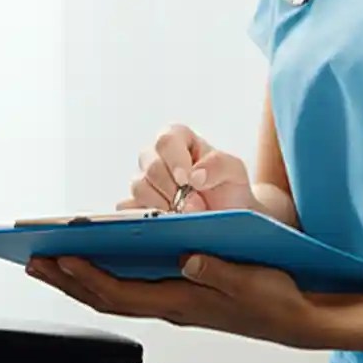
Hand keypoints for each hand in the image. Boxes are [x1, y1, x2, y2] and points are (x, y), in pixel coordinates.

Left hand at [26, 255, 331, 349]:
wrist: (297, 318)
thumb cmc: (276, 297)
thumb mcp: (250, 280)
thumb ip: (217, 270)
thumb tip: (186, 257)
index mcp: (183, 301)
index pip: (122, 292)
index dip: (88, 277)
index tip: (61, 258)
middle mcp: (172, 306)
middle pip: (107, 297)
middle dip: (67, 280)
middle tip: (33, 261)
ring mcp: (174, 304)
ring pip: (114, 296)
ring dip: (79, 282)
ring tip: (49, 263)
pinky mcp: (180, 297)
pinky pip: (130, 291)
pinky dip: (103, 280)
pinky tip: (91, 267)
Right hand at [117, 124, 255, 212]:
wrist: (228, 219)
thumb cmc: (229, 188)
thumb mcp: (234, 170)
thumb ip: (218, 164)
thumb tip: (195, 175)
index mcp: (179, 140)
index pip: (166, 140)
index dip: (175, 160)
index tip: (188, 180)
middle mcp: (157, 157)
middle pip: (149, 165)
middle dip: (172, 188)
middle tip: (193, 203)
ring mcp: (144, 182)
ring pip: (138, 187)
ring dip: (163, 204)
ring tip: (185, 214)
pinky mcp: (136, 206)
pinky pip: (128, 209)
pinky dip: (146, 218)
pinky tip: (166, 223)